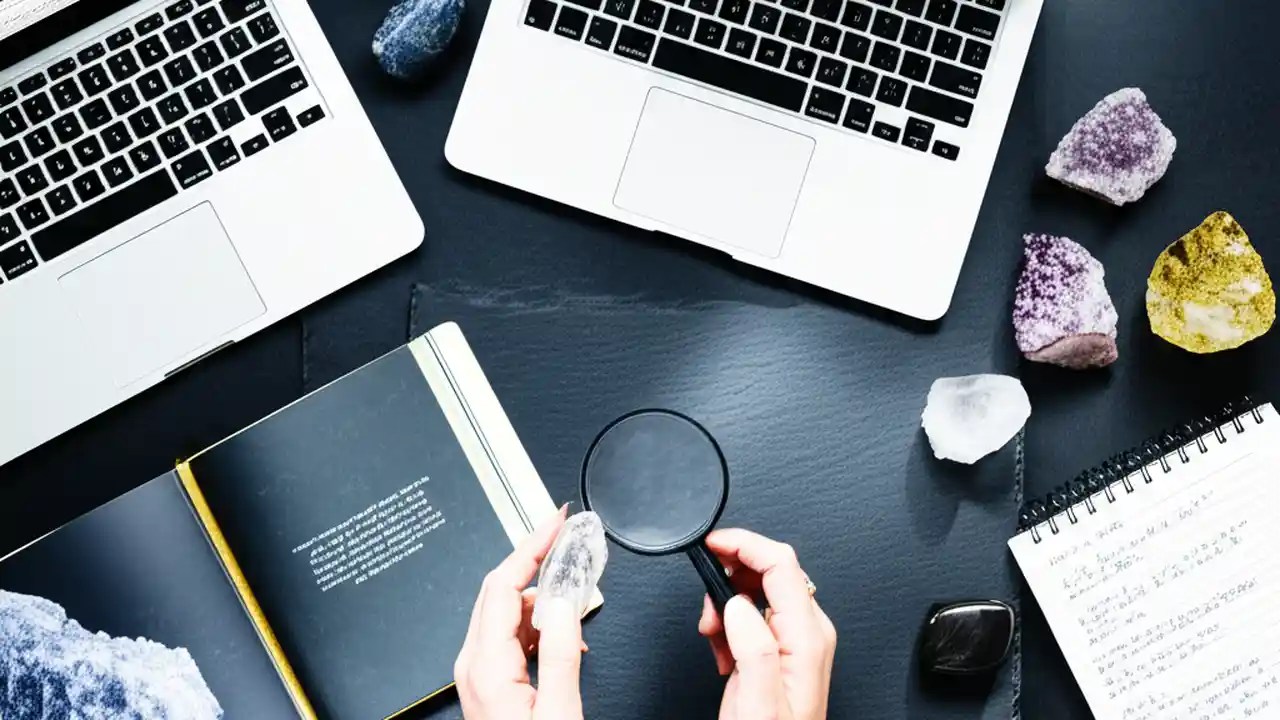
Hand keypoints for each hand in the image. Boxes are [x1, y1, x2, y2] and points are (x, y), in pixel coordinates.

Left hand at [454, 506, 584, 719]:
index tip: (556, 522)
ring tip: (576, 586)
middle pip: (499, 590)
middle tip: (568, 538)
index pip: (501, 584)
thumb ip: (563, 651)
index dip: (531, 546)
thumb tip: (566, 600)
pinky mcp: (489, 681)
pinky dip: (538, 622)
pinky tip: (564, 629)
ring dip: (540, 594)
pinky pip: (510, 634)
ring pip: (506, 611)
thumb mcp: (560, 709)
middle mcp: (473, 665)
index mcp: (485, 666)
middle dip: (536, 560)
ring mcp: (478, 673)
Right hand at [699, 529, 836, 719]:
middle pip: (771, 569)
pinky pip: (755, 611)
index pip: (781, 562)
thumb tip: (739, 603)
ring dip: (727, 600)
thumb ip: (752, 646)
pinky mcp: (783, 647)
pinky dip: (731, 619)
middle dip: (730, 576)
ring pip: (760, 588)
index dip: (744, 544)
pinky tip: (723, 646)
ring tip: (713, 633)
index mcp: (807, 637)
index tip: (713, 544)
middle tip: (708, 607)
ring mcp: (798, 639)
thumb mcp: (756, 700)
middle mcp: (809, 632)